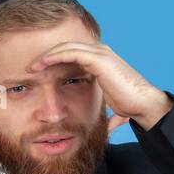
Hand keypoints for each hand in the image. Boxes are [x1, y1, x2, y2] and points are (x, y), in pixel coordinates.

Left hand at [24, 41, 171, 131]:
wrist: (143, 104)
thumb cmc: (130, 105)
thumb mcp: (111, 105)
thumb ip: (107, 111)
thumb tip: (108, 126)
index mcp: (100, 60)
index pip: (71, 54)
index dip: (54, 61)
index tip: (39, 73)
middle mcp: (100, 52)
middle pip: (66, 47)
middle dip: (47, 56)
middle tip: (30, 68)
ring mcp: (99, 53)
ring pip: (65, 47)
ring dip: (46, 56)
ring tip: (31, 67)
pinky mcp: (98, 59)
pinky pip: (69, 53)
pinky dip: (53, 57)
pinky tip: (41, 66)